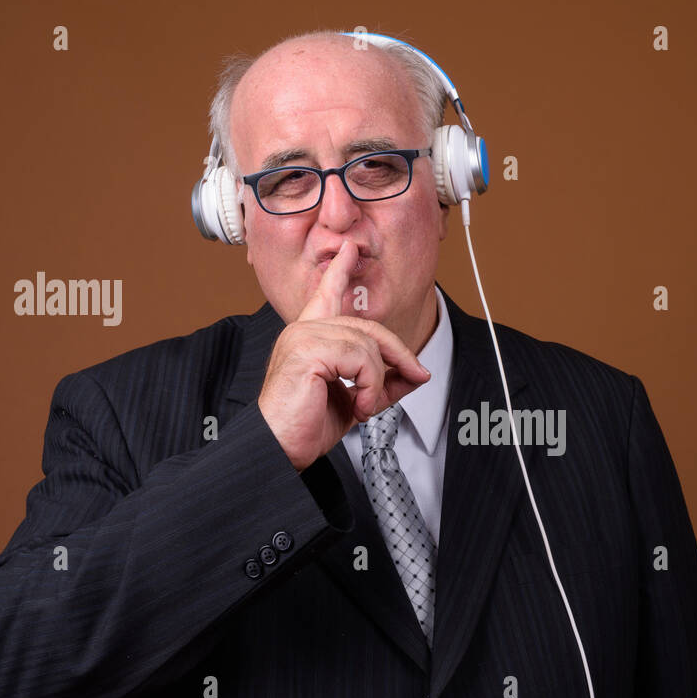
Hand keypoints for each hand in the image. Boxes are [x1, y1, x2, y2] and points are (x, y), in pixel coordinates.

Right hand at [257, 240, 431, 469]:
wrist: (279, 447)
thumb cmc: (306, 426)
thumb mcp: (356, 401)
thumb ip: (382, 382)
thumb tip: (416, 372)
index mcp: (309, 337)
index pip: (326, 294)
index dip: (340, 271)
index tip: (349, 249)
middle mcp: (303, 329)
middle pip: (368, 326)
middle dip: (398, 352)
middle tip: (417, 375)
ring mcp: (303, 336)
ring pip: (367, 344)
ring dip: (378, 381)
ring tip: (367, 406)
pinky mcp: (307, 349)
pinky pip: (360, 358)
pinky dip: (370, 386)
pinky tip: (361, 406)